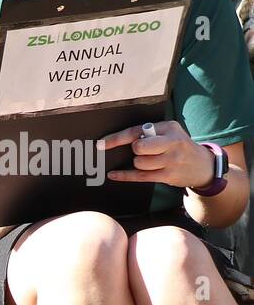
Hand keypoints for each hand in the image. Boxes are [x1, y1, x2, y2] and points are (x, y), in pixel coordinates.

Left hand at [99, 120, 213, 189]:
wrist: (204, 164)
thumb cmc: (179, 146)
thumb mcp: (170, 132)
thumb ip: (149, 133)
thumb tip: (117, 139)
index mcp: (169, 128)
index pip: (138, 131)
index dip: (117, 138)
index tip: (101, 143)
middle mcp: (172, 143)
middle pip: (139, 147)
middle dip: (135, 150)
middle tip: (140, 151)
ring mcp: (171, 160)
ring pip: (139, 163)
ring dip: (137, 163)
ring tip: (147, 160)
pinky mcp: (168, 175)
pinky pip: (140, 176)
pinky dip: (125, 176)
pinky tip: (114, 174)